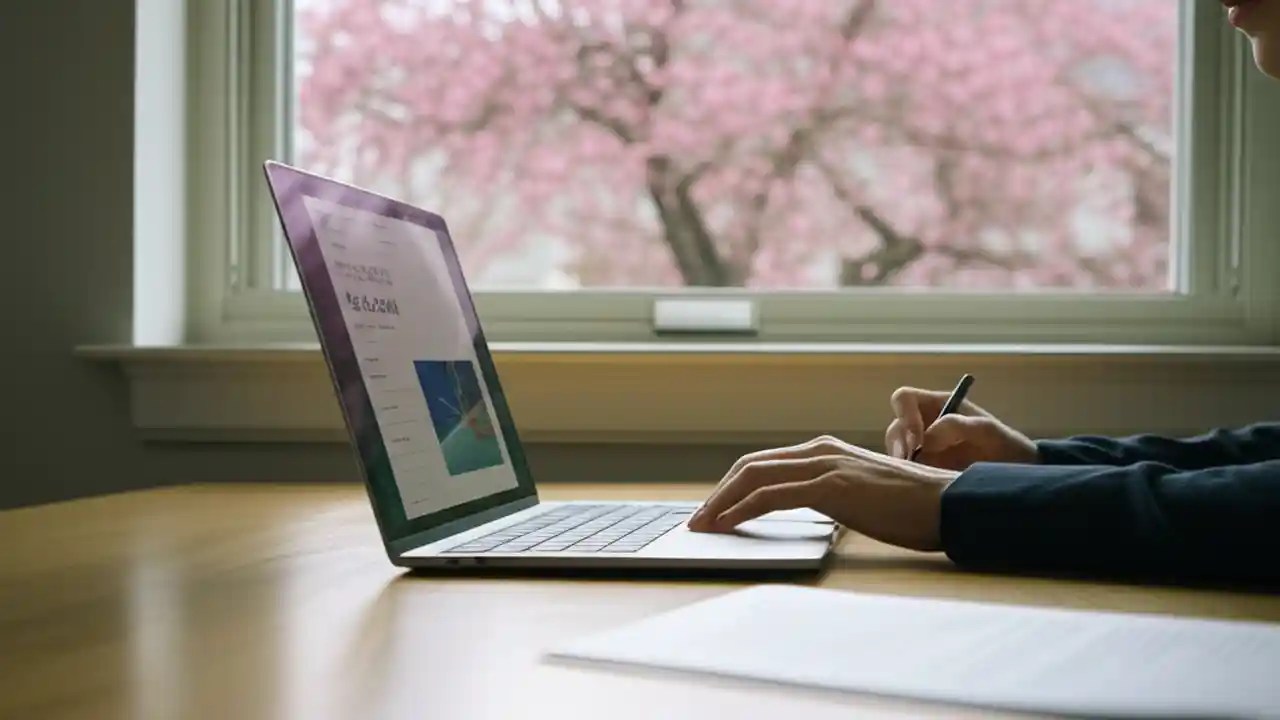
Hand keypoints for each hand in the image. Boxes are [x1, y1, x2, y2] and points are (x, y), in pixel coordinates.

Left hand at [687, 435, 958, 551]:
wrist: (949, 504)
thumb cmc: (912, 507)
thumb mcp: (863, 495)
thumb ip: (832, 494)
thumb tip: (805, 510)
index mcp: (826, 450)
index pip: (765, 463)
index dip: (733, 484)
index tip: (714, 507)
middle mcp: (820, 451)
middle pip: (751, 466)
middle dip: (719, 492)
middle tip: (698, 518)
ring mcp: (825, 465)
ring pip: (754, 477)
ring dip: (722, 502)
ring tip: (702, 525)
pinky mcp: (831, 486)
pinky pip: (772, 496)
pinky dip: (743, 509)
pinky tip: (728, 524)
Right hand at [884, 387, 1037, 470]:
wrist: (1018, 473)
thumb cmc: (1005, 444)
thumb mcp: (987, 430)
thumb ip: (957, 426)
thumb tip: (926, 439)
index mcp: (937, 405)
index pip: (904, 399)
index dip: (905, 415)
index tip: (917, 439)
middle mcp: (924, 424)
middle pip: (896, 428)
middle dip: (899, 445)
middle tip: (912, 464)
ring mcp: (922, 449)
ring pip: (896, 451)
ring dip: (902, 463)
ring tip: (918, 478)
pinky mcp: (924, 471)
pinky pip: (905, 471)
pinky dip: (907, 477)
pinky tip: (919, 486)